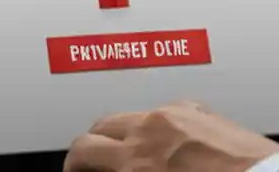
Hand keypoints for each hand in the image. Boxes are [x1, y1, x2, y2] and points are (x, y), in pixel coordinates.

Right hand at [64, 100, 278, 171]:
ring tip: (138, 156)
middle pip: (103, 124)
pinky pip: (171, 112)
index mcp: (136, 157)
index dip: (72, 162)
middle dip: (96, 143)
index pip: (82, 149)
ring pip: (137, 115)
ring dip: (129, 133)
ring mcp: (181, 114)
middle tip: (98, 163)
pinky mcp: (206, 112)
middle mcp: (155, 127)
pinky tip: (172, 145)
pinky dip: (162, 126)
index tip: (75, 171)